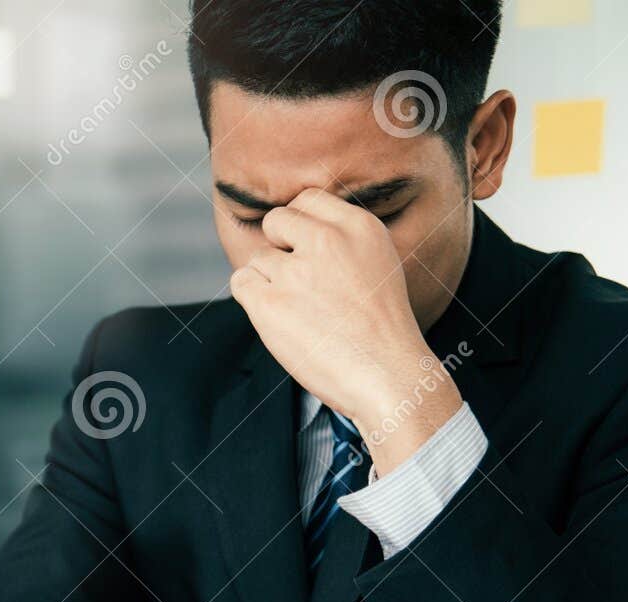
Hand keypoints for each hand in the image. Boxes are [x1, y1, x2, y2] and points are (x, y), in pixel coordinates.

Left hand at [228, 188, 460, 473]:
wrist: (386, 376)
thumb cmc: (382, 330)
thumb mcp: (379, 264)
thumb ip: (342, 240)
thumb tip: (295, 229)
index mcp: (359, 227)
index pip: (308, 198)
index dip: (298, 224)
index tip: (302, 248)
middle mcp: (327, 240)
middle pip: (277, 220)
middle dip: (279, 246)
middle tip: (297, 280)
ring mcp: (296, 271)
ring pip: (258, 258)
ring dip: (269, 282)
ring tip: (300, 311)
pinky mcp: (270, 303)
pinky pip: (241, 282)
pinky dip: (251, 299)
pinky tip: (277, 317)